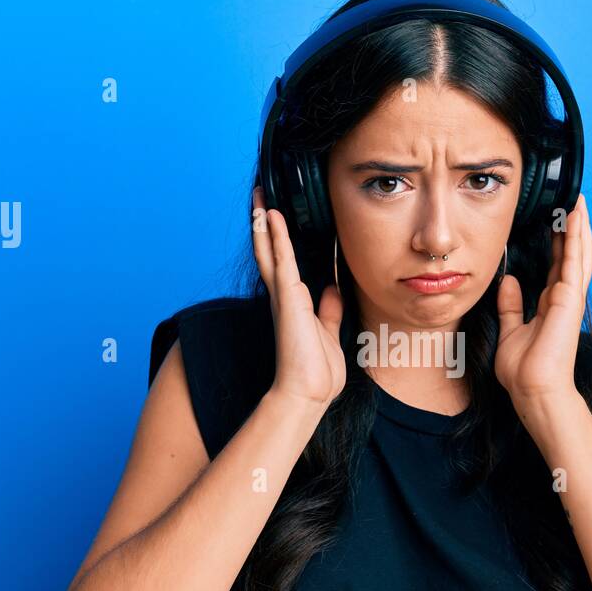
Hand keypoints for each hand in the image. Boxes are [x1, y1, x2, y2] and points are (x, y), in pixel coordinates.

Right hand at [252, 185, 345, 407]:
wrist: (308, 393)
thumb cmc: (317, 371)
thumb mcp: (328, 331)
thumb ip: (329, 309)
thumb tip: (332, 288)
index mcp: (292, 304)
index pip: (281, 263)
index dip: (276, 239)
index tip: (273, 216)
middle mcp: (283, 296)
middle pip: (269, 251)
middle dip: (264, 224)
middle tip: (259, 197)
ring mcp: (282, 296)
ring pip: (270, 250)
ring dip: (264, 223)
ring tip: (259, 197)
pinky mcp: (287, 298)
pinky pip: (281, 259)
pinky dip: (276, 236)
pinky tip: (271, 215)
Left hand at [495, 193, 591, 407]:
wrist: (533, 390)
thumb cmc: (524, 370)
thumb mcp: (510, 331)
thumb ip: (511, 306)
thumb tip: (509, 281)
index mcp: (552, 304)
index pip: (557, 265)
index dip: (558, 242)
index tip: (555, 220)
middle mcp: (564, 298)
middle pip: (572, 255)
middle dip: (572, 228)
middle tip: (571, 201)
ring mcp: (570, 298)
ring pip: (578, 253)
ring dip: (579, 226)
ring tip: (578, 200)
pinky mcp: (571, 298)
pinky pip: (574, 261)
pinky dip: (576, 237)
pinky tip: (575, 217)